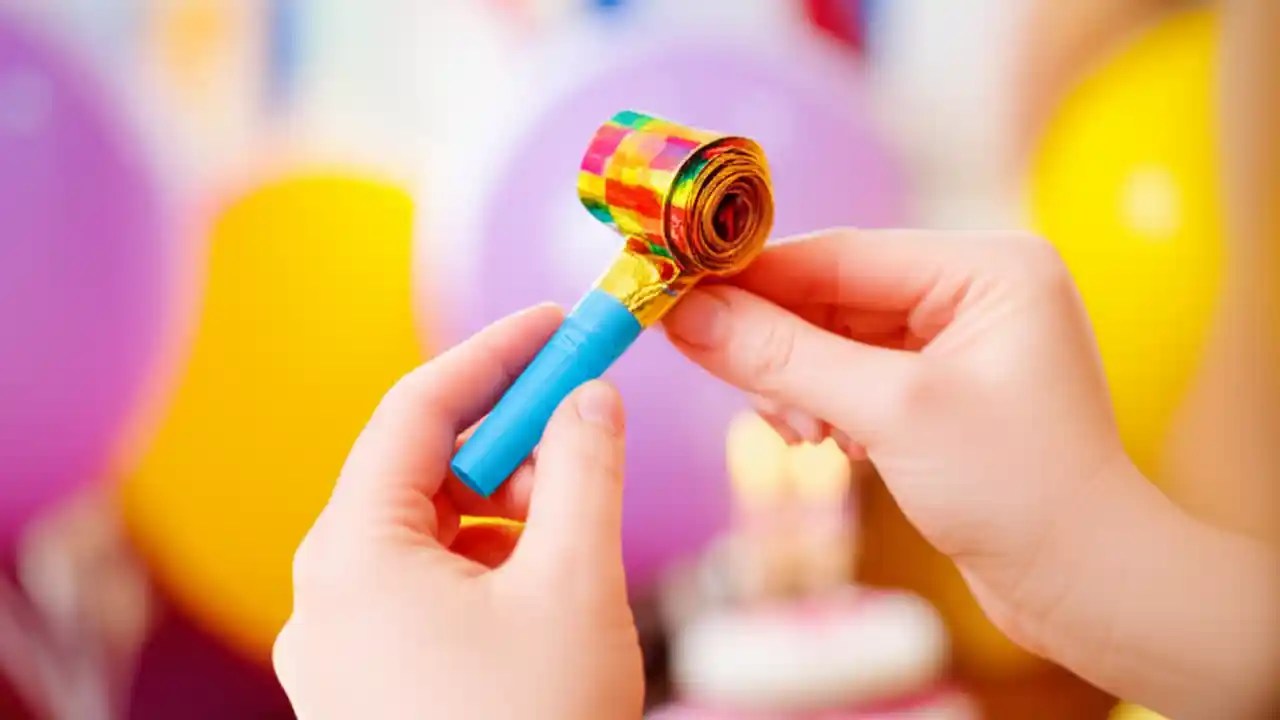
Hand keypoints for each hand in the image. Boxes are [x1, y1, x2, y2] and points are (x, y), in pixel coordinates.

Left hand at [273, 305, 643, 719]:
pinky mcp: (363, 682)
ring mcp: (337, 645)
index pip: (417, 411)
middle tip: (585, 428)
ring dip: (501, 507)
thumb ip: (585, 470)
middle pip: (416, 470)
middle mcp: (324, 594)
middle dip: (508, 441)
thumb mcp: (573, 584)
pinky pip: (419, 589)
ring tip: (572, 526)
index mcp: (350, 556)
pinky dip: (482, 563)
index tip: (559, 325)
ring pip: (423, 532)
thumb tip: (590, 396)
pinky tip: (537, 586)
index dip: (494, 355)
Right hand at [666, 229, 1124, 609]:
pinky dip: (823, 407)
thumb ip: (784, 357)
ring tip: (804, 437)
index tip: (678, 289)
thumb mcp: (892, 414)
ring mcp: (958, 342)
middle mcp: (976, 292)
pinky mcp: (941, 391)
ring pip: (834, 340)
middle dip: (779, 344)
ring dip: (799, 385)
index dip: (753, 275)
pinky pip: (853, 376)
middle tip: (732, 382)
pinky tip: (829, 445)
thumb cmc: (1019, 491)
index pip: (841, 253)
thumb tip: (687, 314)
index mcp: (989, 267)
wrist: (1086, 588)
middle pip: (831, 295)